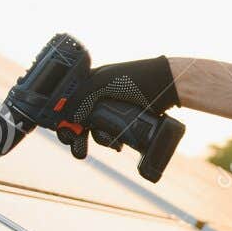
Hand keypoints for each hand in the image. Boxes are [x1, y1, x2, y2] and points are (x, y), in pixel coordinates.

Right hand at [60, 55, 178, 157]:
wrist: (168, 86)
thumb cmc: (136, 78)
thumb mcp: (103, 83)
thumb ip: (82, 97)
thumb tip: (67, 119)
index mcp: (90, 83)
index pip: (68, 103)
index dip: (63, 119)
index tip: (63, 134)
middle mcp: (98, 97)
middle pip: (80, 121)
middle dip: (77, 138)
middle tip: (78, 152)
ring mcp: (113, 110)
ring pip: (96, 131)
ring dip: (100, 140)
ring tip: (111, 144)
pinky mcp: (126, 121)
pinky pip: (113, 135)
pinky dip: (112, 141)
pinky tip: (119, 145)